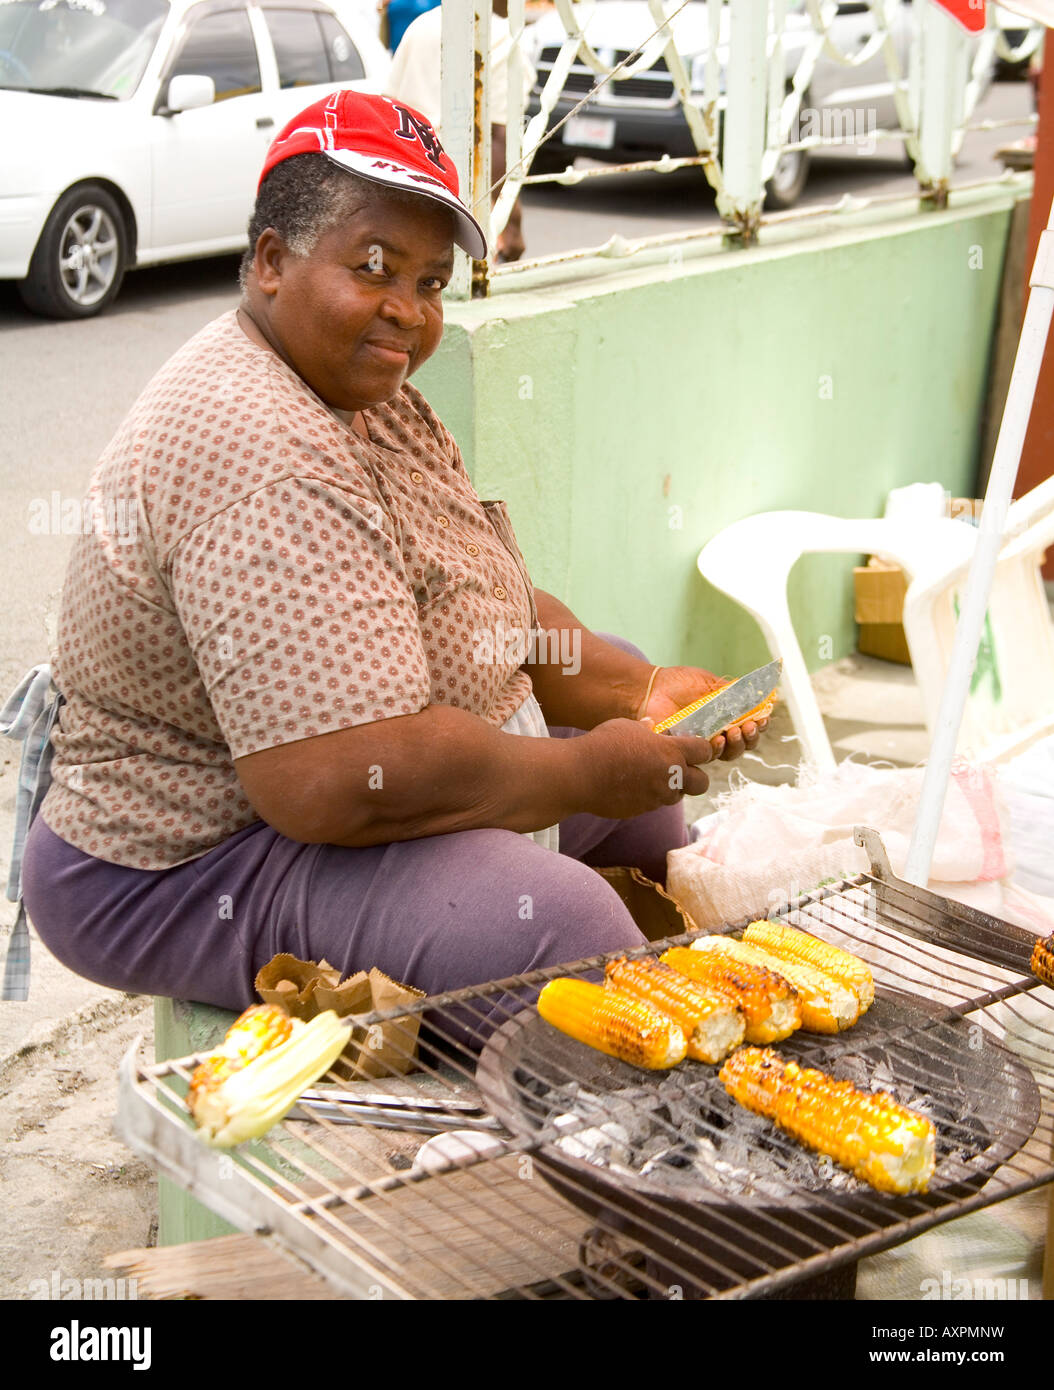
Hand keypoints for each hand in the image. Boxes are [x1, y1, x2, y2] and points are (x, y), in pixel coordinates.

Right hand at [574, 716, 714, 819]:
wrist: (580, 775)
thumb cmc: (602, 744)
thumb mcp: (626, 727)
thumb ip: (645, 729)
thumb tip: (651, 726)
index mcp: (671, 751)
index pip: (705, 751)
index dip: (703, 749)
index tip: (694, 748)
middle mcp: (670, 776)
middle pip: (702, 783)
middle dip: (696, 776)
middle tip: (680, 769)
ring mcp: (657, 797)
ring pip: (677, 795)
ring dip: (670, 787)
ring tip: (650, 775)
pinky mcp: (643, 810)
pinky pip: (654, 803)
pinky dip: (648, 796)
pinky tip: (630, 785)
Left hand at [642, 665, 767, 761]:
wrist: (653, 688)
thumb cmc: (680, 683)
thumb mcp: (710, 683)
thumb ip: (733, 692)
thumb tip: (760, 694)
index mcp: (727, 715)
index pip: (750, 725)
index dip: (761, 725)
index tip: (764, 718)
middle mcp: (719, 731)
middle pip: (744, 744)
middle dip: (751, 737)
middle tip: (749, 727)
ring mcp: (705, 743)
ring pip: (729, 753)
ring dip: (737, 745)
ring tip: (735, 732)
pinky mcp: (690, 750)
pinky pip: (708, 756)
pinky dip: (716, 749)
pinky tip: (717, 739)